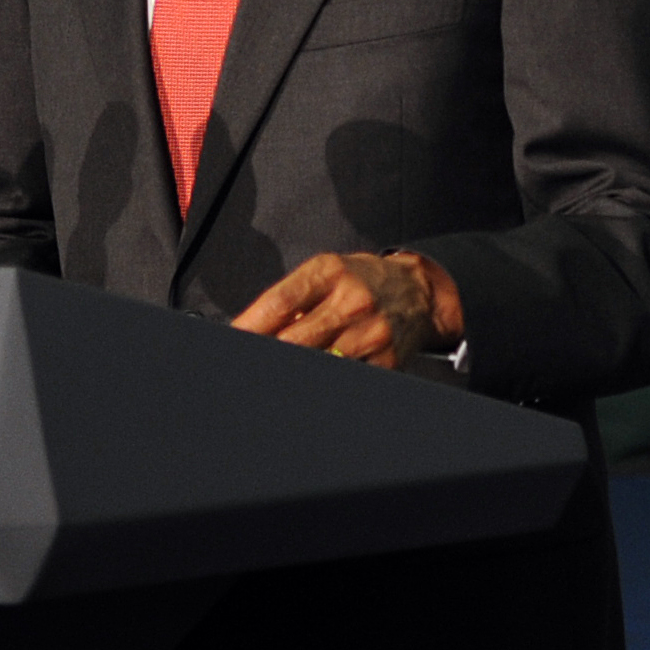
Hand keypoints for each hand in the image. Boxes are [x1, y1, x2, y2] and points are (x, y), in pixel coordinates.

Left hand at [232, 251, 462, 369]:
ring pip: (318, 362)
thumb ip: (291, 300)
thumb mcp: (326, 274)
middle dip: (266, 353)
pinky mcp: (385, 361)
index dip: (249, 327)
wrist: (417, 291)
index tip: (232, 339)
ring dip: (293, 369)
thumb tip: (249, 331)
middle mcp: (352, 300)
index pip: (279, 303)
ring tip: (275, 372)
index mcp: (331, 272)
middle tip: (246, 362)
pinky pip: (345, 376)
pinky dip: (326, 377)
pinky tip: (317, 372)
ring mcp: (370, 333)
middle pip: (294, 340)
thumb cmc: (362, 280)